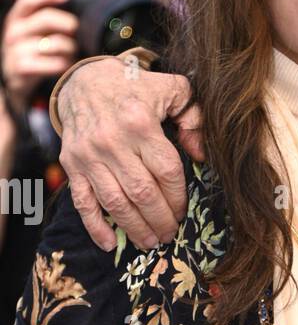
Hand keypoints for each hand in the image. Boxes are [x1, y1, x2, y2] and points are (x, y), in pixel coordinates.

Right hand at [1, 0, 77, 114]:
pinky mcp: (22, 69)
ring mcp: (16, 50)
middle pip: (45, 19)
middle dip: (67, 23)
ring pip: (54, 44)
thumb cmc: (31, 40)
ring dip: (70, 47)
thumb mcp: (29, 17)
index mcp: (18, 13)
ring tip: (73, 50)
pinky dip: (64, 63)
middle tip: (76, 28)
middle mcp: (14, 30)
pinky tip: (66, 64)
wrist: (17, 74)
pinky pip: (52, 64)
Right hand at [57, 57, 202, 250]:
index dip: (177, 198)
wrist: (84, 81)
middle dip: (160, 219)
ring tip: (150, 242)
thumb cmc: (135, 89)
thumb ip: (193, 117)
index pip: (166, 172)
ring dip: (135, 228)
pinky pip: (82, 202)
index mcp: (140, 123)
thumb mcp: (171, 90)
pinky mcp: (71, 164)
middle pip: (143, 193)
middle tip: (170, 234)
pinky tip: (110, 244)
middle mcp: (112, 141)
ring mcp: (89, 155)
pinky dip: (95, 226)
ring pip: (116, 202)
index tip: (182, 212)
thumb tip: (200, 154)